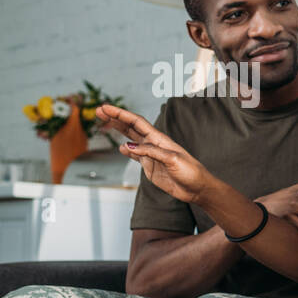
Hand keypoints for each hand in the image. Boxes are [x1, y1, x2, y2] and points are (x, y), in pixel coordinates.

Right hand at [97, 105, 212, 202]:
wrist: (198, 189)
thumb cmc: (191, 172)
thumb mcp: (173, 160)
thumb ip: (151, 152)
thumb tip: (128, 146)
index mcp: (160, 139)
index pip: (136, 122)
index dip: (120, 114)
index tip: (105, 108)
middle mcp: (154, 144)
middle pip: (131, 127)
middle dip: (115, 118)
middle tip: (99, 111)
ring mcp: (151, 155)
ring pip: (131, 139)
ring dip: (118, 131)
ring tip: (104, 123)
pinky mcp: (151, 167)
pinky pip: (136, 156)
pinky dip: (127, 151)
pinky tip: (121, 148)